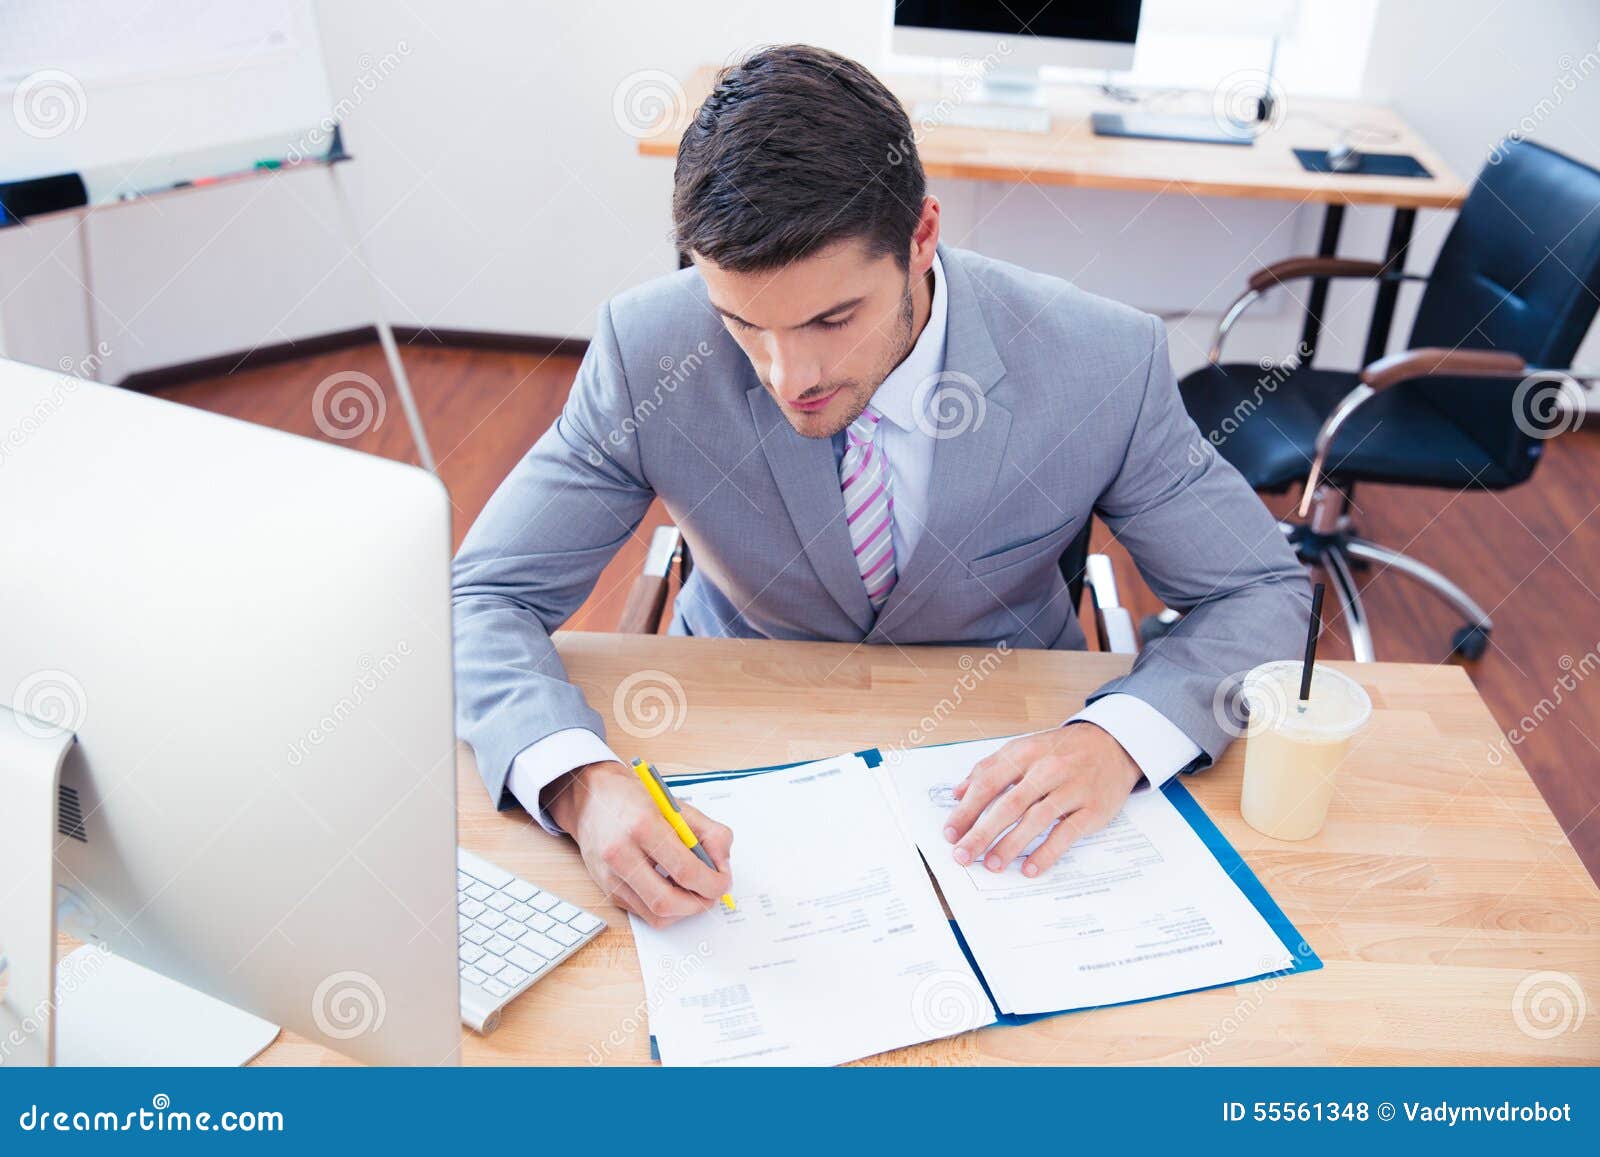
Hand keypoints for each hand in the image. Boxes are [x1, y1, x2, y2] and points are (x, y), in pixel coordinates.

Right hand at [544, 760, 733, 927]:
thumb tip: (723, 867)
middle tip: (711, 893)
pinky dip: (666, 908)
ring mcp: (611, 877)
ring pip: (656, 915)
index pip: (686, 871)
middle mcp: (621, 855)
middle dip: (699, 904)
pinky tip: (672, 888)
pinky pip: (644, 914)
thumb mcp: (678, 807)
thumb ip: (710, 834)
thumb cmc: (636, 801)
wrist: (592, 799)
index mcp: (643, 827)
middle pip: (668, 902)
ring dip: (683, 910)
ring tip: (692, 890)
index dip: (713, 883)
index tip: (723, 882)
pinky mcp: (608, 891)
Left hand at [943, 724, 1142, 877]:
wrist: (1113, 744)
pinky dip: (1047, 853)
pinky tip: (1030, 868)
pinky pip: (1066, 833)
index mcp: (1024, 753)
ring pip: (1036, 819)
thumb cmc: (1061, 751)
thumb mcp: (1024, 748)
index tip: (950, 833)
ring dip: (1011, 845)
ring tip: (992, 865)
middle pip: (1009, 805)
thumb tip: (957, 793)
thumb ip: (989, 769)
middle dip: (982, 833)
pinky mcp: (1093, 809)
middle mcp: (1047, 769)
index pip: (988, 782)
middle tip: (964, 856)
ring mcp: (1072, 789)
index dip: (967, 810)